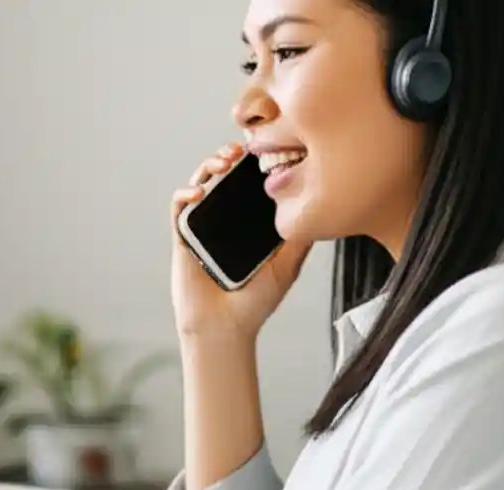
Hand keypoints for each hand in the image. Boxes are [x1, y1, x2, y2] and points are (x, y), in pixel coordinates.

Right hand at [171, 142, 314, 338]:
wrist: (226, 328)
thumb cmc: (255, 302)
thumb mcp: (288, 264)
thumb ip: (301, 237)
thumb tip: (323, 207)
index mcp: (246, 221)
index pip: (248, 180)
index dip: (254, 160)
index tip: (267, 147)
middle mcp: (223, 218)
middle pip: (223, 174)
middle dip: (230, 154)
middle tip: (242, 149)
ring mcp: (202, 225)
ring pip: (200, 182)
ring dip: (208, 165)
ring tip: (223, 161)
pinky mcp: (182, 237)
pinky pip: (179, 207)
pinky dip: (186, 193)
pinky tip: (199, 192)